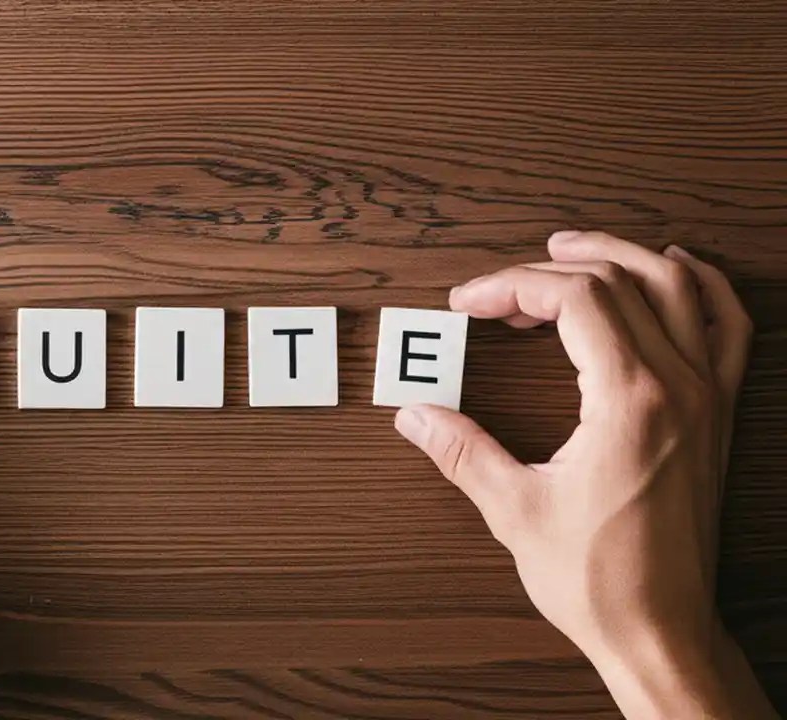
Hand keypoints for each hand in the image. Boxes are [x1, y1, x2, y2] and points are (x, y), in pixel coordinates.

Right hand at [395, 232, 776, 718]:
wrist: (661, 629)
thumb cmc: (600, 579)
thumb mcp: (514, 510)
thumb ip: (462, 452)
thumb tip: (416, 415)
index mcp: (630, 401)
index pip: (573, 299)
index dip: (511, 286)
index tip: (469, 304)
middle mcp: (679, 386)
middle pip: (618, 280)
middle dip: (547, 271)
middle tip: (498, 291)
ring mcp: (708, 396)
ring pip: (679, 285)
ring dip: (621, 255)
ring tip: (572, 249)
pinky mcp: (717, 414)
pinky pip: (728, 324)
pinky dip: (702, 285)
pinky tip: (673, 271)